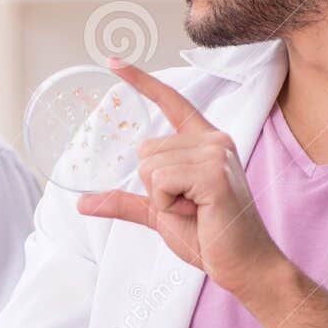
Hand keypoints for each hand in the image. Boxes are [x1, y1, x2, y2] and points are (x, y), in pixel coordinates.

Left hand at [76, 59, 285, 298]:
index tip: (112, 61)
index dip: (141, 81)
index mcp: (205, 142)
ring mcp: (215, 154)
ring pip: (149, 167)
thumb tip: (83, 203)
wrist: (244, 266)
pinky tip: (197, 213)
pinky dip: (168, 205)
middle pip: (145, 150)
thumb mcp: (160, 214)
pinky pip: (160, 183)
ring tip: (195, 210)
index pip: (171, 102)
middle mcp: (213, 139)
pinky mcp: (213, 174)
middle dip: (154, 187)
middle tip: (188, 206)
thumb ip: (127, 202)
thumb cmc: (209, 237)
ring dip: (162, 198)